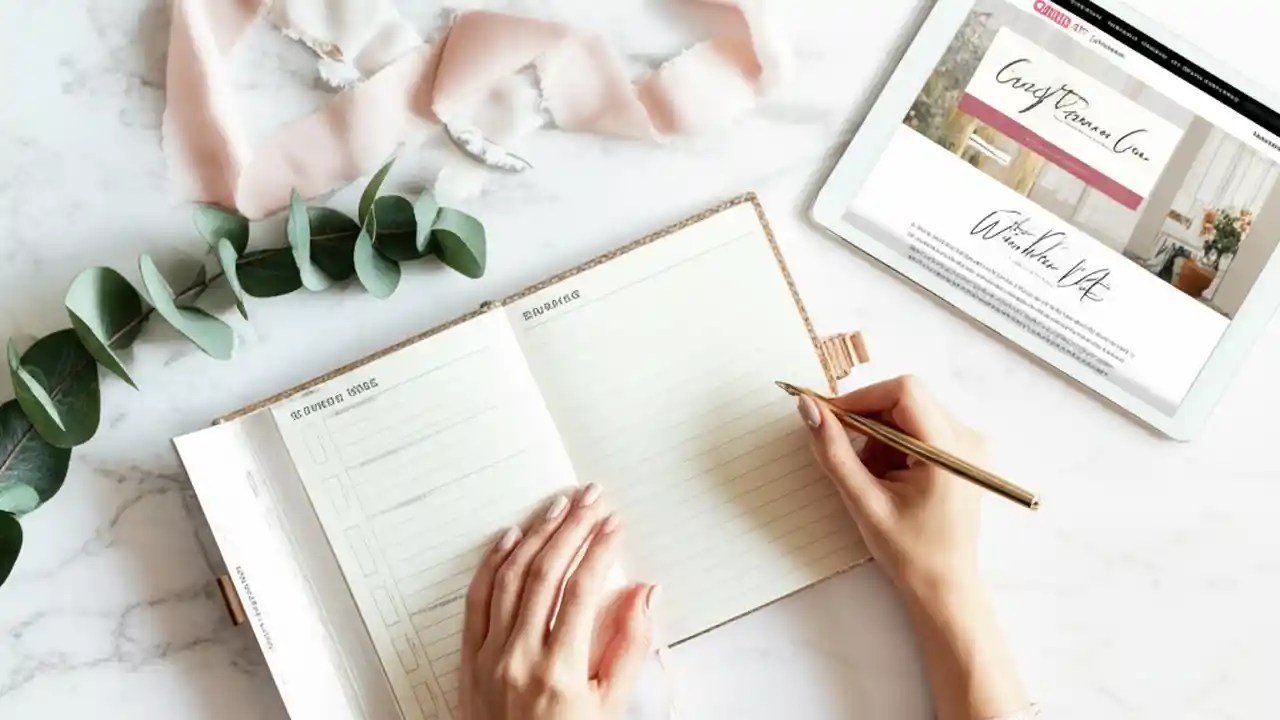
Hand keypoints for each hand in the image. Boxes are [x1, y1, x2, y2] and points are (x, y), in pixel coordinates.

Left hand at [461, 485, 657, 719]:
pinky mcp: (468, 658)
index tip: (615, 525)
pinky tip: (508, 538)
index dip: (601, 550)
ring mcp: (489, 656)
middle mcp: (519, 657)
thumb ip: (628, 647)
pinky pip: (476, 599)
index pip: (582, 590)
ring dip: (535, 534)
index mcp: (559, 671)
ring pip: (509, 577)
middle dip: (573, 527)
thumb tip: (645, 594)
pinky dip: (491, 563)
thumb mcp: (610, 708)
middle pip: (546, 572)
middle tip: (592, 498)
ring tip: (558, 506)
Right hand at [798, 376, 1029, 719]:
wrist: (944, 586)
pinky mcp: (964, 452)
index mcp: (950, 450)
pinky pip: (921, 426)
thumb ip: (834, 452)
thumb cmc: (909, 552)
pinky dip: (895, 443)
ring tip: (872, 475)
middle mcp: (968, 439)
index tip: (831, 419)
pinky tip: (888, 476)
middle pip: (907, 397)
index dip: (861, 398)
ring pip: (911, 410)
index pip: (904, 391)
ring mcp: (970, 445)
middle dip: (869, 418)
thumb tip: (808, 408)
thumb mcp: (864, 502)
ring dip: (880, 433)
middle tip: (849, 454)